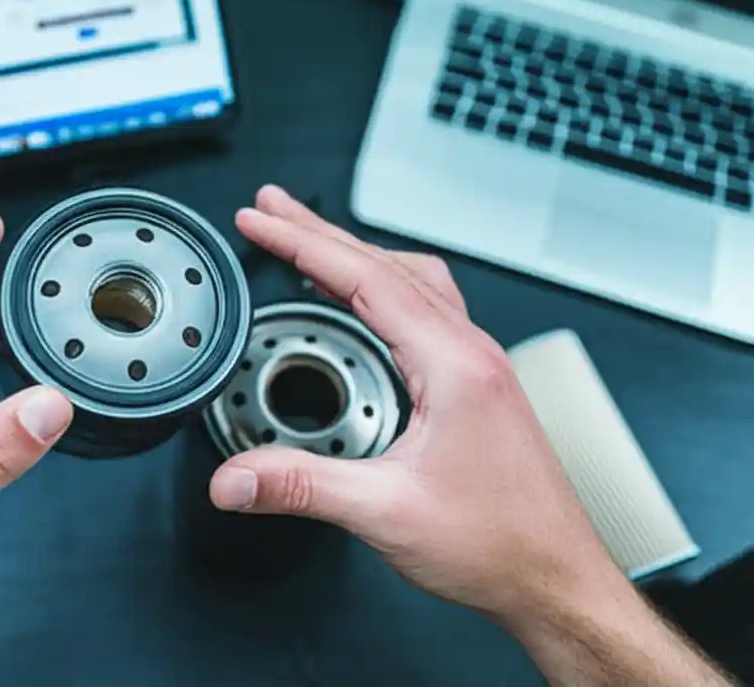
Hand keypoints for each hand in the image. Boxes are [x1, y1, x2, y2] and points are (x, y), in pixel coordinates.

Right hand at [209, 186, 729, 684]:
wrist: (557, 580)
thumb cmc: (501, 544)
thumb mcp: (385, 513)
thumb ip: (300, 488)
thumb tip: (233, 476)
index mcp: (454, 364)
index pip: (365, 278)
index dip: (303, 243)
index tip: (260, 221)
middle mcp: (471, 353)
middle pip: (387, 265)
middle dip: (321, 233)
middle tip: (271, 210)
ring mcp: (477, 367)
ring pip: (411, 283)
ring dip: (355, 257)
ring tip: (308, 245)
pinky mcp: (475, 388)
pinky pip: (423, 313)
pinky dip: (380, 291)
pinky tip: (359, 309)